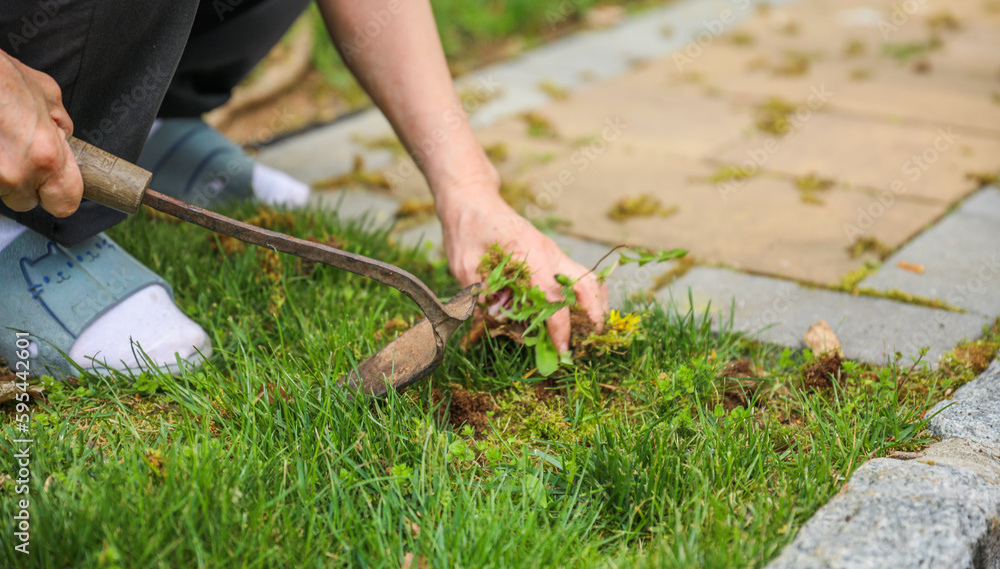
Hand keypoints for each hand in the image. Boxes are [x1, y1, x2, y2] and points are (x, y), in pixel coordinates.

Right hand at [0, 49, 81, 216]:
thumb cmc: (1, 78)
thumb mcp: (47, 93)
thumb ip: (61, 124)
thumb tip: (66, 138)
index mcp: (47, 158)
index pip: (65, 204)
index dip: (59, 194)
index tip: (53, 186)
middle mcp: (18, 173)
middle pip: (25, 201)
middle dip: (22, 181)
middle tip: (14, 151)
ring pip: (2, 190)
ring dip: (0, 173)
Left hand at [437, 180, 608, 353]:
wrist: (473, 199)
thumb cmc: (467, 229)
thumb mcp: (463, 264)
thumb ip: (479, 293)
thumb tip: (496, 320)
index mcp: (527, 252)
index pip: (552, 296)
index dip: (560, 326)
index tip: (562, 350)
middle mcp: (548, 251)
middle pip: (585, 284)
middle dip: (593, 315)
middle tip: (588, 342)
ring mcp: (553, 251)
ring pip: (588, 278)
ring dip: (595, 305)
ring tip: (591, 331)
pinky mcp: (552, 254)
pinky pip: (579, 274)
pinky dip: (588, 294)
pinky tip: (585, 312)